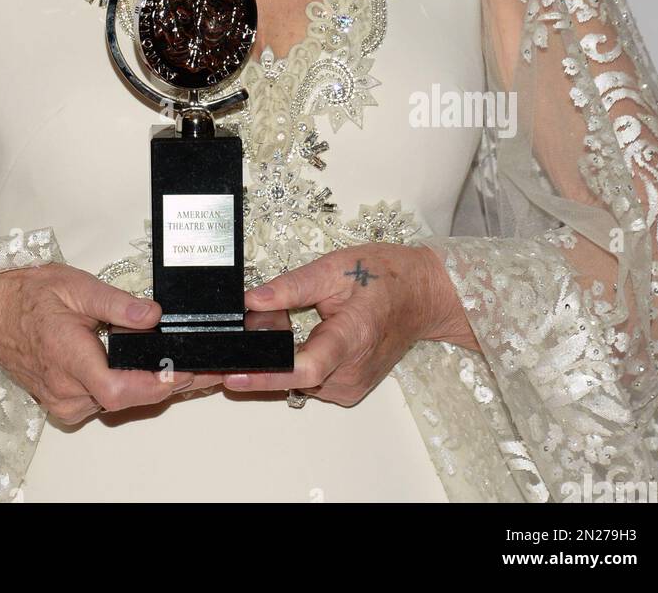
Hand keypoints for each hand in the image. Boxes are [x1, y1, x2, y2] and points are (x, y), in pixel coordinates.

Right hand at [0, 263, 224, 423]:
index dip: (157, 384)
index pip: (119, 388)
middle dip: (169, 384)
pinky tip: (152, 372)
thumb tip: (154, 315)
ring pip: (120, 403)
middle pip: (127, 399)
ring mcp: (65, 402)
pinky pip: (107, 403)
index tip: (188, 371)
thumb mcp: (75, 286)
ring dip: (153, 387)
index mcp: (68, 357)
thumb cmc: (28, 298)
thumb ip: (117, 303)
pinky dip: (132, 388)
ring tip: (188, 366)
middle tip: (206, 368)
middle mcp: (66, 390)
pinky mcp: (66, 405)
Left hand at [223, 244, 457, 404]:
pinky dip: (299, 363)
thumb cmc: (383, 276)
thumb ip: (290, 286)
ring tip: (292, 320)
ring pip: (299, 381)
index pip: (305, 369)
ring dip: (283, 359)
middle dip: (266, 355)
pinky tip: (306, 335)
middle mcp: (353, 372)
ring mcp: (352, 385)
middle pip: (294, 378)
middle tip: (261, 321)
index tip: (234, 374)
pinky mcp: (350, 389)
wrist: (423, 295)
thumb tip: (250, 301)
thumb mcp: (334, 268)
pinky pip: (311, 382)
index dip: (266, 375)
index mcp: (352, 337)